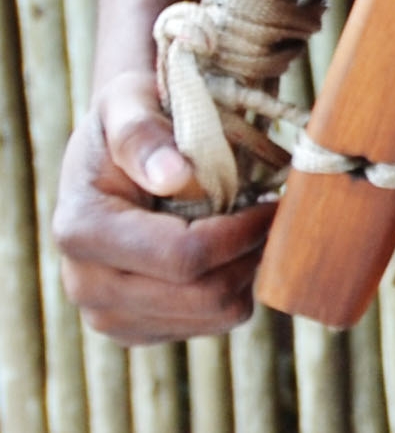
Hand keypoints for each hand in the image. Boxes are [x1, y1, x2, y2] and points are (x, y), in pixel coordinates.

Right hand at [54, 64, 268, 343]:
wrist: (111, 152)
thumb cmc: (129, 116)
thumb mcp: (129, 102)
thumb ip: (144, 136)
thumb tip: (174, 175)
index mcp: (82, 231)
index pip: (183, 256)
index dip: (243, 231)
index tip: (273, 199)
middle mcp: (86, 285)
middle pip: (204, 296)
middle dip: (251, 253)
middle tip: (270, 214)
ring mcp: (109, 316)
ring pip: (215, 317)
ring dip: (245, 272)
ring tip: (246, 228)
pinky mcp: (136, 330)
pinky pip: (210, 325)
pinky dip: (232, 290)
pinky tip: (226, 252)